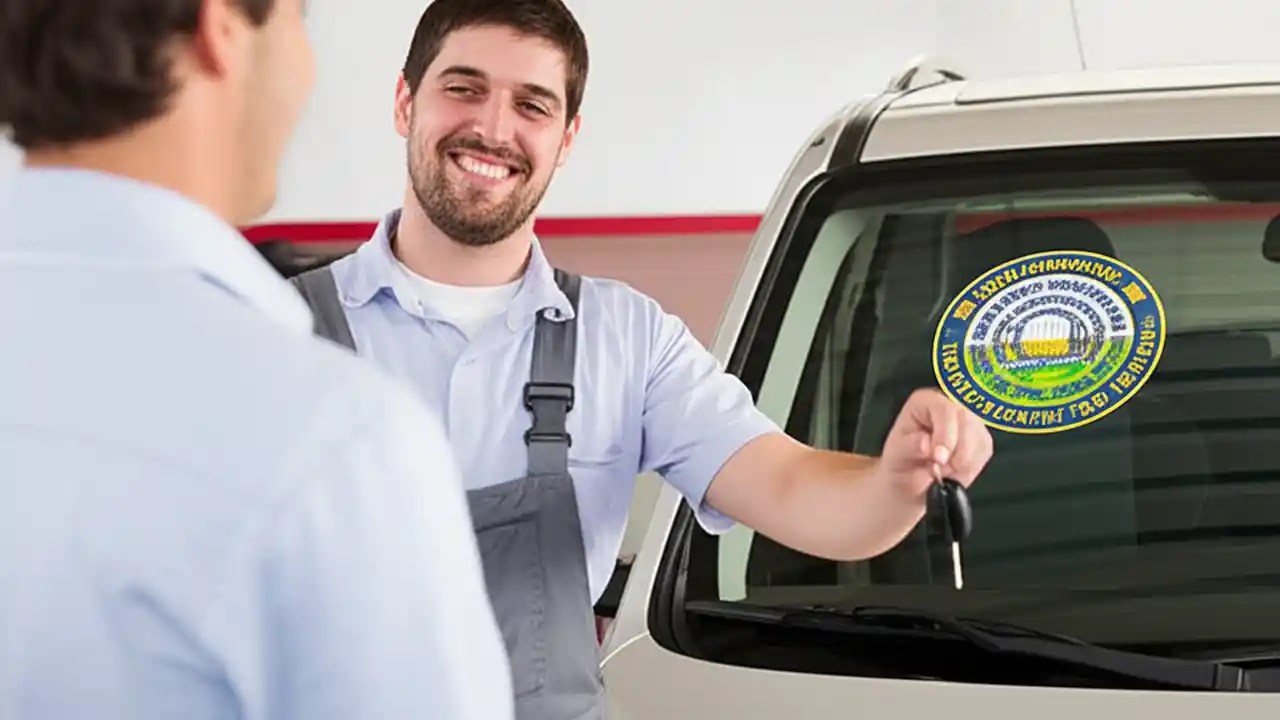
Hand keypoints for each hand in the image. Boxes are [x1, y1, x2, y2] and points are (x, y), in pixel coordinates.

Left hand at [878, 388, 992, 498]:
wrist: (909, 480)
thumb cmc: (902, 461)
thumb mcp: (897, 454)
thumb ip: (910, 446)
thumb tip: (925, 443)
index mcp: (926, 401)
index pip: (945, 409)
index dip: (945, 435)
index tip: (939, 458)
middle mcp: (950, 405)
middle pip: (968, 421)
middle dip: (956, 453)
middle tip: (940, 471)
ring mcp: (968, 421)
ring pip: (979, 438)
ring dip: (962, 463)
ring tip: (941, 472)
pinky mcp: (980, 438)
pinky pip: (983, 452)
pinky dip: (970, 468)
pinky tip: (952, 472)